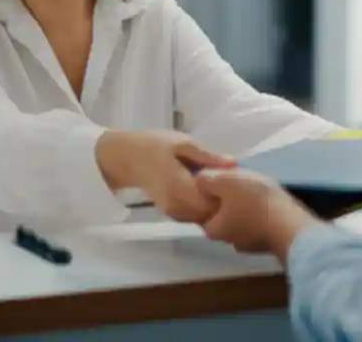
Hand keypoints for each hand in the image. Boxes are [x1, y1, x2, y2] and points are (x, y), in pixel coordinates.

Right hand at [95, 130, 234, 222]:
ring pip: (201, 217)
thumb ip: (207, 156)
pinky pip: (192, 215)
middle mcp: (176, 205)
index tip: (234, 180)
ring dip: (212, 205)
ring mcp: (173, 212)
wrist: (126, 158)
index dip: (227, 194)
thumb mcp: (182, 144)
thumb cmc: (155, 146)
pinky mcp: (171, 213)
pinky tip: (205, 191)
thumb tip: (234, 163)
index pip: (212, 201)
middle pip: (209, 214)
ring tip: (218, 186)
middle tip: (229, 183)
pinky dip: (202, 207)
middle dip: (222, 202)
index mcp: (180, 186)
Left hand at [195, 169, 318, 260]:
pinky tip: (272, 204)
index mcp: (213, 229)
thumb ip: (207, 179)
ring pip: (243, 220)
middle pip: (224, 215)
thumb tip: (199, 180)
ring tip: (260, 191)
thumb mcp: (226, 182)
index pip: (204, 209)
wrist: (292, 226)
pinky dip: (263, 216)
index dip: (212, 193)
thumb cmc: (255, 202)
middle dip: (232, 200)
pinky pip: (261, 225)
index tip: (224, 180)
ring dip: (249, 208)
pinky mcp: (269, 244)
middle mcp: (228, 242)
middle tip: (243, 183)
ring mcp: (250, 245)